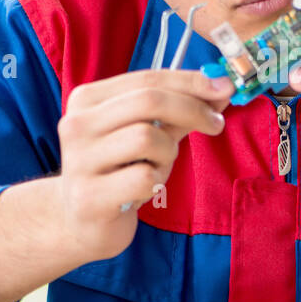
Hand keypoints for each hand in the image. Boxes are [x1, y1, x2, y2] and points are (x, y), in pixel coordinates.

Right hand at [57, 68, 231, 259]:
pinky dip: (156, 182)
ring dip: (168, 152)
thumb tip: (219, 90)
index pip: (147, 78)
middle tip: (216, 123)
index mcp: (87, 100)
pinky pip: (144, 178)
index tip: (223, 87)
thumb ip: (179, 112)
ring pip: (147, 138)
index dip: (190, 82)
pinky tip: (145, 190)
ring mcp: (80, 160)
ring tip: (158, 166)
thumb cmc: (121, 172)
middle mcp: (77, 124)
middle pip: (149, 101)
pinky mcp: (90, 196)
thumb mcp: (148, 134)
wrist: (82, 222)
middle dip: (192, 109)